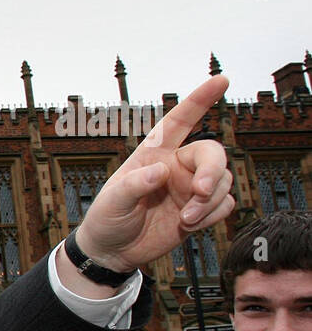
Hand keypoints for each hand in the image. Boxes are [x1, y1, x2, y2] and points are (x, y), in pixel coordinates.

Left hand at [75, 75, 234, 271]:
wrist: (113, 251)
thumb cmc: (106, 219)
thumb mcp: (112, 202)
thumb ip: (134, 185)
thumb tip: (161, 171)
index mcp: (153, 154)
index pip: (179, 121)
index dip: (199, 100)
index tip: (220, 80)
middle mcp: (176, 166)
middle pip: (212, 152)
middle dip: (212, 170)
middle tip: (198, 192)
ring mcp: (190, 188)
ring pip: (222, 181)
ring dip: (209, 201)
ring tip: (185, 219)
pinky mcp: (200, 210)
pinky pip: (225, 204)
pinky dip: (213, 215)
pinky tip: (190, 225)